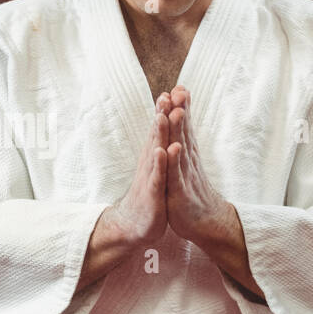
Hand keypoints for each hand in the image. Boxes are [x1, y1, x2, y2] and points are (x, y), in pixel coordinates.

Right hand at [103, 92, 170, 248]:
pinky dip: (160, 164)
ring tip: (163, 116)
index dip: (167, 110)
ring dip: (159, 134)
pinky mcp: (152, 194)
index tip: (175, 90)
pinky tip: (163, 151)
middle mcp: (150, 163)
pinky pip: (156, 177)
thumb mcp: (157, 168)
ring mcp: (150, 177)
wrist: (137, 223)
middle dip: (162, 114)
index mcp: (154, 156)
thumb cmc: (149, 194)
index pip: (161, 130)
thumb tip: (163, 125)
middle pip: (156, 135)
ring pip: (155, 151)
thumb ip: (160, 146)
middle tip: (167, 94)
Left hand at [164, 86, 226, 244]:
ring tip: (178, 111)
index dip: (181, 107)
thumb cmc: (193, 192)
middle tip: (180, 89)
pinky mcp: (179, 193)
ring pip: (180, 149)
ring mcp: (184, 176)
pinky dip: (173, 162)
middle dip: (181, 110)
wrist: (206, 222)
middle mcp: (187, 162)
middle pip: (183, 132)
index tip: (179, 86)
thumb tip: (184, 123)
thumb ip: (185, 144)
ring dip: (178, 130)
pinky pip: (175, 175)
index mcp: (186, 155)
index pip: (183, 127)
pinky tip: (172, 149)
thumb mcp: (187, 166)